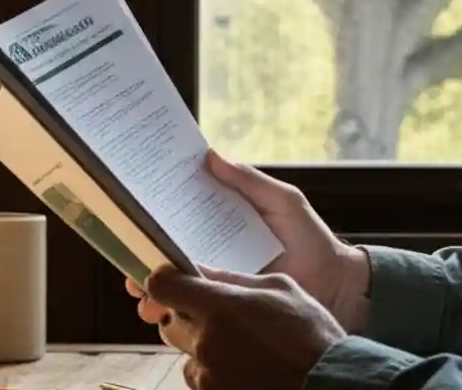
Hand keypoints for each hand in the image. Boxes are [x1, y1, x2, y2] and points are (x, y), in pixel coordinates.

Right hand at [126, 149, 370, 329]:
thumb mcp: (282, 200)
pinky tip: (159, 307)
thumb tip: (210, 155)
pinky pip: (191, 302)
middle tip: (128, 251)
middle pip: (166, 246)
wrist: (333, 283)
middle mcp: (211, 246)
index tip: (134, 199)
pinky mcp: (221, 302)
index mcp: (220, 218)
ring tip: (139, 286)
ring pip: (171, 277)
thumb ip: (248, 180)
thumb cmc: (309, 236)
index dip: (156, 205)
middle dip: (142, 248)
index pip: (180, 208)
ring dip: (149, 281)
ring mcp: (214, 275)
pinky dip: (170, 305)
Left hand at [145, 265, 346, 389]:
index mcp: (220, 307)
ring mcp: (207, 375)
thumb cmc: (310, 333)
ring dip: (202, 346)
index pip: (162, 286)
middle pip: (169, 322)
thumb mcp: (281, 288)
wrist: (326, 382)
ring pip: (186, 352)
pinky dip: (214, 370)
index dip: (166, 280)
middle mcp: (205, 341)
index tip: (177, 280)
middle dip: (187, 315)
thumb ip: (236, 279)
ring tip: (239, 346)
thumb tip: (204, 271)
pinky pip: (200, 377)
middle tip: (218, 315)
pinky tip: (243, 366)